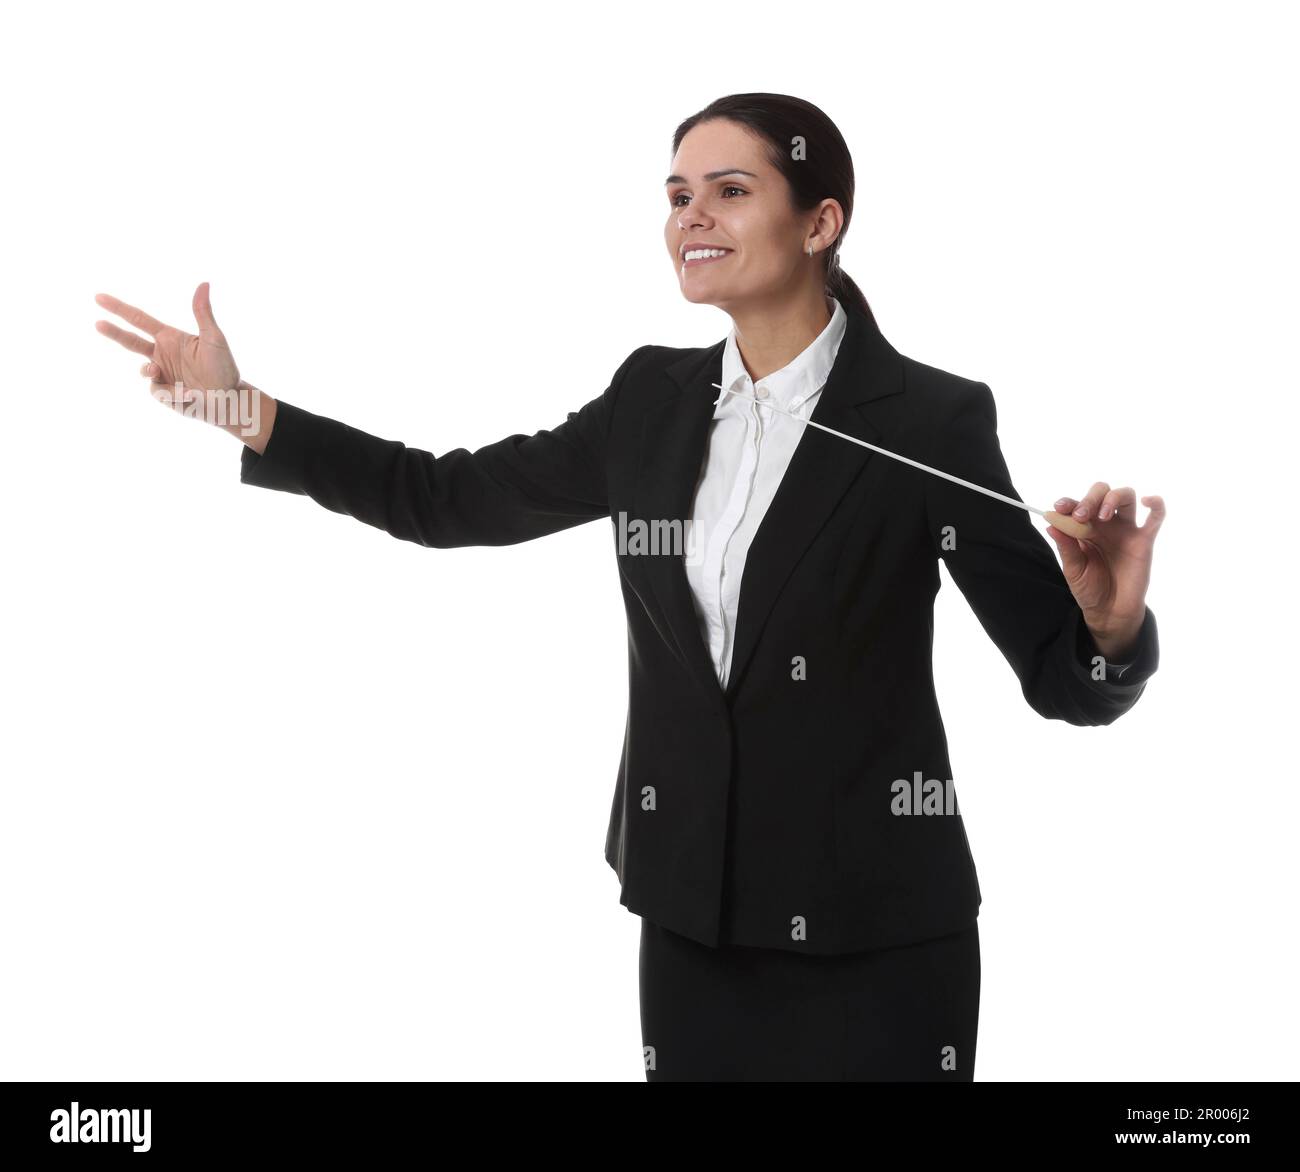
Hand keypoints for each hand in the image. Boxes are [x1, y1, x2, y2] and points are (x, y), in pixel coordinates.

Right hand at [95, 282, 242, 425]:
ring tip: (179, 382)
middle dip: (113, 332)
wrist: (229, 398)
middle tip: (97, 323)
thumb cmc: (224, 367)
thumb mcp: (214, 338)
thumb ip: (203, 312)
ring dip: (156, 373)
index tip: (98, 298)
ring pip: (145, 370)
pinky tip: (191, 395)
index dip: (119, 309)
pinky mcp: (163, 393)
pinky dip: (174, 393)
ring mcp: (161, 374)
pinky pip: (158, 391)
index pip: (139, 320)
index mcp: (169, 338)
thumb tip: (204, 283)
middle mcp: (161, 354)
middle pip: (129, 341)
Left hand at [1044, 482, 1165, 659]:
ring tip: (1102, 516)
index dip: (1068, 503)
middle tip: (1080, 515)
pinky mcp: (1144, 540)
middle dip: (1090, 498)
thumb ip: (1066, 547)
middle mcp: (1105, 525)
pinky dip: (1156, 504)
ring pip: (1126, 497)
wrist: (1109, 611)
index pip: (1077, 506)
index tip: (1059, 507)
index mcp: (1084, 529)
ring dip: (1113, 498)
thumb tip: (1051, 523)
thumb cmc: (1089, 589)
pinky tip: (1147, 500)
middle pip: (1102, 493)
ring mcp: (1125, 530)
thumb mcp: (1073, 569)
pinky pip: (1156, 516)